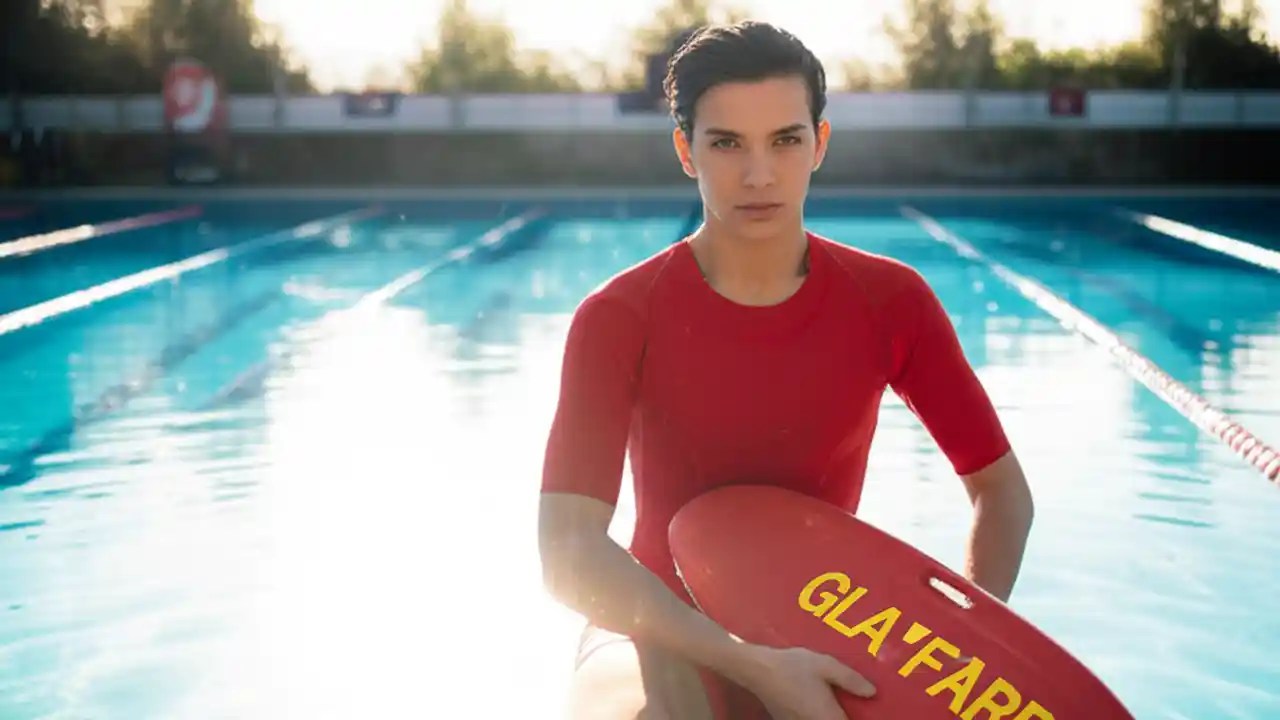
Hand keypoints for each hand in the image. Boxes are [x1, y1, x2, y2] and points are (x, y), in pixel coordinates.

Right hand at [735, 644, 875, 719]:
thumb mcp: (826, 665)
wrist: (757, 669)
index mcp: (828, 718)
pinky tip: (816, 704)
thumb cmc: (794, 666)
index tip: (866, 713)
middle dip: (843, 716)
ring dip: (829, 716)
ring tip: (832, 702)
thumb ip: (850, 680)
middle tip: (852, 706)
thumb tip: (872, 693)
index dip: (860, 719)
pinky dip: (816, 716)